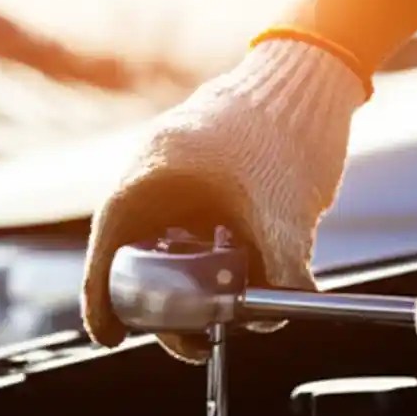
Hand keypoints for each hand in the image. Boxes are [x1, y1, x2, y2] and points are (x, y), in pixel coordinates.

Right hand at [82, 40, 366, 361]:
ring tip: (240, 304)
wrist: (313, 74)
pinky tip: (258, 268)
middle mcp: (155, 178)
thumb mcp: (286, 215)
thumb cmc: (285, 130)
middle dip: (169, 308)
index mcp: (149, 178)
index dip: (103, 299)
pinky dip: (222, 257)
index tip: (112, 337)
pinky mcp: (210, 179)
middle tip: (199, 341)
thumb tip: (276, 318)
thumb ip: (283, 272)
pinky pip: (202, 231)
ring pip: (175, 248)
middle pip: (141, 258)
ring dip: (200, 284)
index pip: (108, 248)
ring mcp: (181, 178)